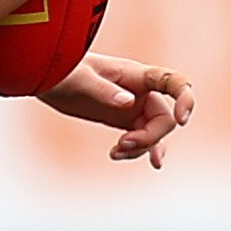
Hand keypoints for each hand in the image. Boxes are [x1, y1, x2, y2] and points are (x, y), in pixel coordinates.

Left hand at [41, 52, 194, 166]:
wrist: (45, 77)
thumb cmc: (62, 69)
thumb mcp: (77, 78)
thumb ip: (102, 90)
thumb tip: (127, 103)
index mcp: (136, 74)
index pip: (174, 82)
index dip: (185, 99)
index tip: (182, 120)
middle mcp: (140, 91)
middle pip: (165, 118)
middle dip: (150, 136)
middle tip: (123, 144)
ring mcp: (132, 106)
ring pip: (154, 133)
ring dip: (141, 147)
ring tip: (115, 152)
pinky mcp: (121, 119)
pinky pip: (141, 138)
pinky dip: (142, 150)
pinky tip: (144, 161)